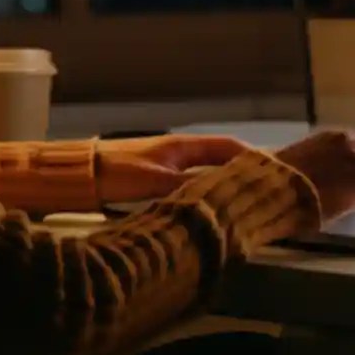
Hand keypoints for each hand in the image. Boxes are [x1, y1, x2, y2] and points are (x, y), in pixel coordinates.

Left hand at [96, 134, 249, 203]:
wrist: (82, 173)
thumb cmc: (119, 172)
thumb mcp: (156, 180)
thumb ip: (190, 186)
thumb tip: (223, 193)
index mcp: (184, 146)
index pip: (227, 146)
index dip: (250, 157)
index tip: (271, 170)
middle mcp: (180, 152)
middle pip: (219, 160)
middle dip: (240, 172)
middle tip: (261, 190)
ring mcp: (168, 165)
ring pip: (205, 173)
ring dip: (222, 184)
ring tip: (241, 202)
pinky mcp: (156, 179)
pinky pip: (190, 184)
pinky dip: (204, 193)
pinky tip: (207, 208)